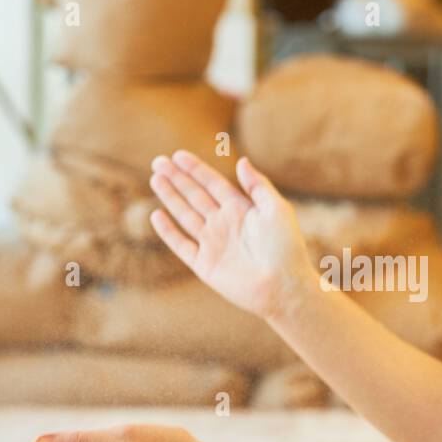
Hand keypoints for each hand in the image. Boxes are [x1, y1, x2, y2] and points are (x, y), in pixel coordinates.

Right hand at [149, 150, 315, 319]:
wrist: (283, 286)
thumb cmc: (285, 247)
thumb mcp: (276, 209)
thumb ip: (257, 185)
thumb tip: (242, 161)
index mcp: (241, 209)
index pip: (213, 184)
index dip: (195, 170)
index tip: (178, 155)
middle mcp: (224, 224)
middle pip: (195, 196)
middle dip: (177, 179)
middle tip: (158, 162)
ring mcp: (213, 244)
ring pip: (185, 215)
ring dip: (170, 197)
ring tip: (156, 178)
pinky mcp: (204, 265)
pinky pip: (182, 245)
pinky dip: (168, 231)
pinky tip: (157, 215)